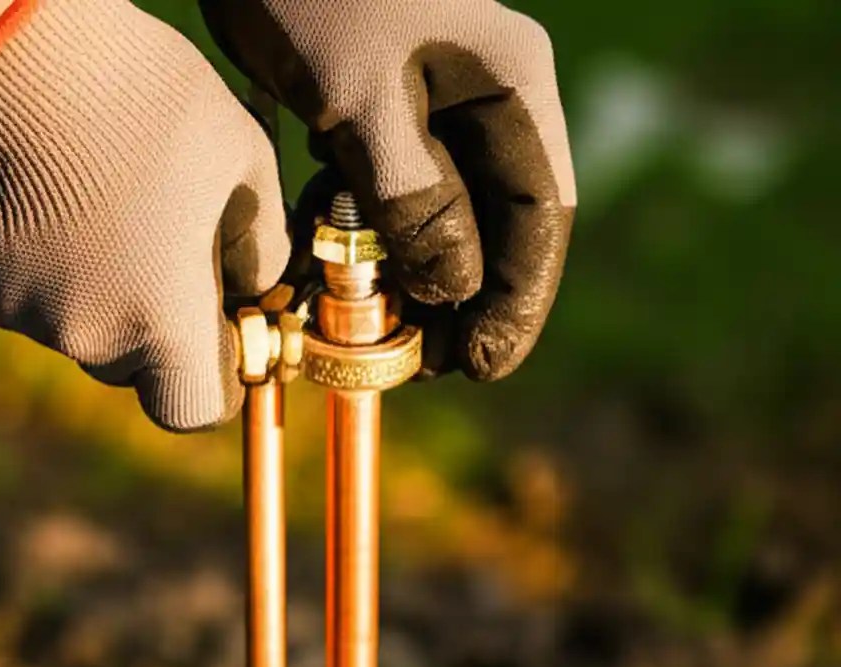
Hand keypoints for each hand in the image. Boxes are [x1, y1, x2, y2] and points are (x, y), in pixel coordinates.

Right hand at [0, 0, 287, 430]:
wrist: (17, 49)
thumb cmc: (146, 99)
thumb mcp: (242, 162)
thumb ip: (263, 247)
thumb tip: (256, 288)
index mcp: (160, 324)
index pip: (193, 409)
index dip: (215, 378)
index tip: (222, 327)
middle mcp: (83, 337)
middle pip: (131, 364)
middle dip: (153, 321)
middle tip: (165, 242)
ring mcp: (16, 310)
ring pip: (72, 321)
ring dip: (94, 284)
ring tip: (99, 194)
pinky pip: (18, 287)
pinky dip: (38, 258)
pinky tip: (45, 189)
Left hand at [202, 0, 575, 379]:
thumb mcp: (363, 100)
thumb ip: (416, 198)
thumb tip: (455, 290)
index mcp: (509, 82)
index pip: (542, 211)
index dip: (520, 297)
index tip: (488, 364)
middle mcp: (482, 96)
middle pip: (497, 220)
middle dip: (468, 299)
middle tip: (433, 365)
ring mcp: (429, 105)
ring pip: (442, 214)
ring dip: (418, 277)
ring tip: (386, 337)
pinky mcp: (375, 113)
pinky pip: (391, 194)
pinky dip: (371, 240)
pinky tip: (342, 276)